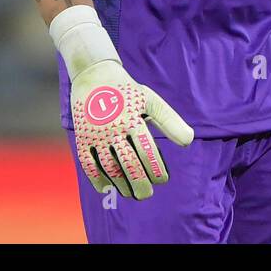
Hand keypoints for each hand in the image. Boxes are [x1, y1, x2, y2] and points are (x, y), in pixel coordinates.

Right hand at [70, 59, 193, 199]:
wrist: (94, 75)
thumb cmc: (127, 91)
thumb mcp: (151, 100)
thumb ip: (170, 121)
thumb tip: (188, 141)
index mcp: (132, 117)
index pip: (147, 151)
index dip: (155, 169)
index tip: (162, 179)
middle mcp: (113, 127)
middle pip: (128, 163)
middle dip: (140, 183)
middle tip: (146, 194)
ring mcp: (95, 134)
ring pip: (109, 167)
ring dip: (120, 184)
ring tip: (131, 193)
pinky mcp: (81, 138)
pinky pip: (88, 164)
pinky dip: (97, 179)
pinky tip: (107, 188)